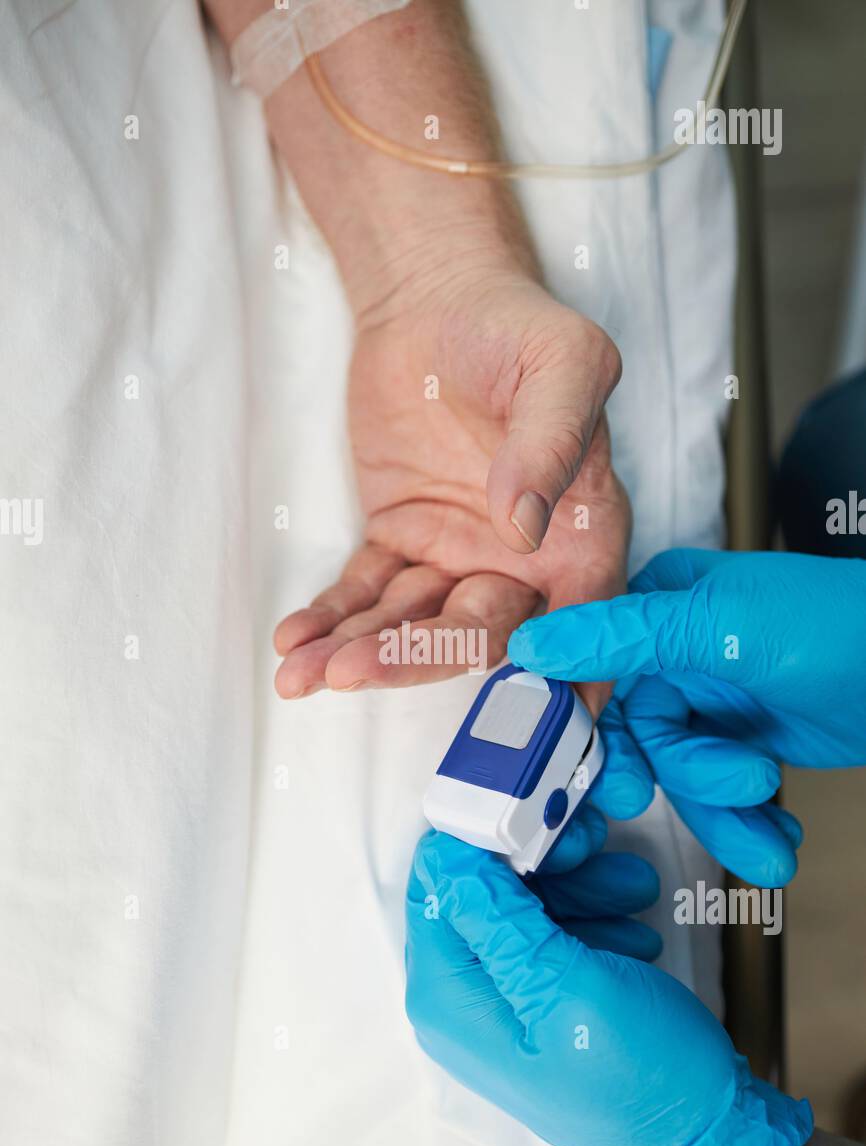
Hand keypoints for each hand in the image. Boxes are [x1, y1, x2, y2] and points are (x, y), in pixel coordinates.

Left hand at [274, 273, 626, 711]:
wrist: (434, 297)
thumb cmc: (514, 324)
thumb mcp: (562, 363)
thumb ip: (552, 443)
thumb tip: (526, 527)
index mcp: (582, 533)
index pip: (584, 625)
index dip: (562, 681)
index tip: (526, 734)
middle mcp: (523, 560)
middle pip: (478, 636)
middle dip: (414, 659)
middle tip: (353, 670)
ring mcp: (456, 556)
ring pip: (411, 626)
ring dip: (357, 652)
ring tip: (302, 671)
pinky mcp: (400, 542)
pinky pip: (364, 594)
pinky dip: (329, 619)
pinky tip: (294, 642)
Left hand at [406, 830, 812, 1145]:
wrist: (701, 1144)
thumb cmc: (637, 1074)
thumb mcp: (568, 985)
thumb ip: (500, 918)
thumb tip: (444, 854)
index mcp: (447, 998)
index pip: (436, 884)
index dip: (486, 839)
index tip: (547, 816)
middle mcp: (460, 1002)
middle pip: (481, 892)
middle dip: (543, 862)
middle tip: (601, 843)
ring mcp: (500, 1006)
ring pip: (522, 910)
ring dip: (578, 888)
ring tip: (635, 889)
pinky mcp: (539, 1007)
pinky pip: (549, 940)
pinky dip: (590, 922)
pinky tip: (634, 928)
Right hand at [509, 549, 865, 883]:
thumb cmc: (846, 629)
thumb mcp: (727, 629)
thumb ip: (624, 637)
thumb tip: (531, 642)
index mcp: (660, 606)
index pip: (591, 674)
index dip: (591, 735)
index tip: (609, 782)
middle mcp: (676, 651)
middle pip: (637, 739)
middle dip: (685, 781)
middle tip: (721, 795)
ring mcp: (713, 699)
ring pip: (682, 777)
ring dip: (726, 817)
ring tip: (769, 839)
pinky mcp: (746, 740)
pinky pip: (721, 795)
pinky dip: (748, 823)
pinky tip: (777, 836)